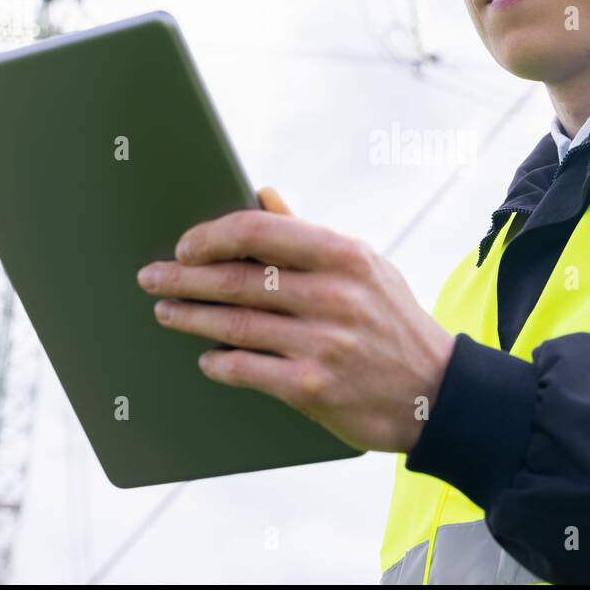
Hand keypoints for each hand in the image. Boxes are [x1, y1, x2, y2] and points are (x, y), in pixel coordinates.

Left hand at [135, 186, 454, 453]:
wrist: (438, 394)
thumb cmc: (394, 322)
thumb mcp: (367, 267)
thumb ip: (311, 235)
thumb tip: (263, 196)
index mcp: (344, 256)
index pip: (259, 231)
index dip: (212, 236)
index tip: (185, 245)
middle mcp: (333, 296)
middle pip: (237, 280)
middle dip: (184, 278)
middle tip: (152, 277)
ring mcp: (323, 344)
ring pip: (235, 325)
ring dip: (190, 318)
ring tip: (166, 311)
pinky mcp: (314, 388)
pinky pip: (248, 370)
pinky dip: (219, 363)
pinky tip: (206, 358)